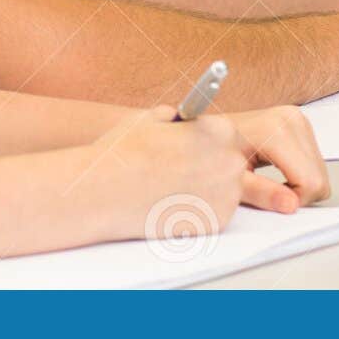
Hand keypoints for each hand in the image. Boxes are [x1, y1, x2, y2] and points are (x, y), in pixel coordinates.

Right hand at [88, 108, 246, 238]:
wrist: (106, 192)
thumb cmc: (125, 152)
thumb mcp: (149, 118)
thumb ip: (173, 116)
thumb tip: (177, 117)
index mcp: (220, 131)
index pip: (226, 134)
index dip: (206, 141)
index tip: (192, 147)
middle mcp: (232, 162)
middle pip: (229, 162)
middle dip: (209, 165)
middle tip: (180, 169)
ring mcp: (228, 195)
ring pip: (224, 189)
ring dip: (205, 188)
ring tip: (173, 186)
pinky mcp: (217, 222)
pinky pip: (214, 212)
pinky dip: (197, 209)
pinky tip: (172, 202)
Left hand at [223, 106, 330, 210]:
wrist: (208, 132)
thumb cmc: (214, 152)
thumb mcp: (233, 179)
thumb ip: (262, 193)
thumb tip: (290, 204)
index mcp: (276, 130)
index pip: (311, 181)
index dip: (294, 200)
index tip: (272, 200)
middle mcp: (291, 120)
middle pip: (319, 177)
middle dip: (298, 193)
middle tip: (269, 190)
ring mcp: (298, 119)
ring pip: (320, 171)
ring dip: (300, 183)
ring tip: (272, 179)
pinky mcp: (300, 124)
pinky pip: (315, 162)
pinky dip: (301, 173)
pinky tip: (280, 169)